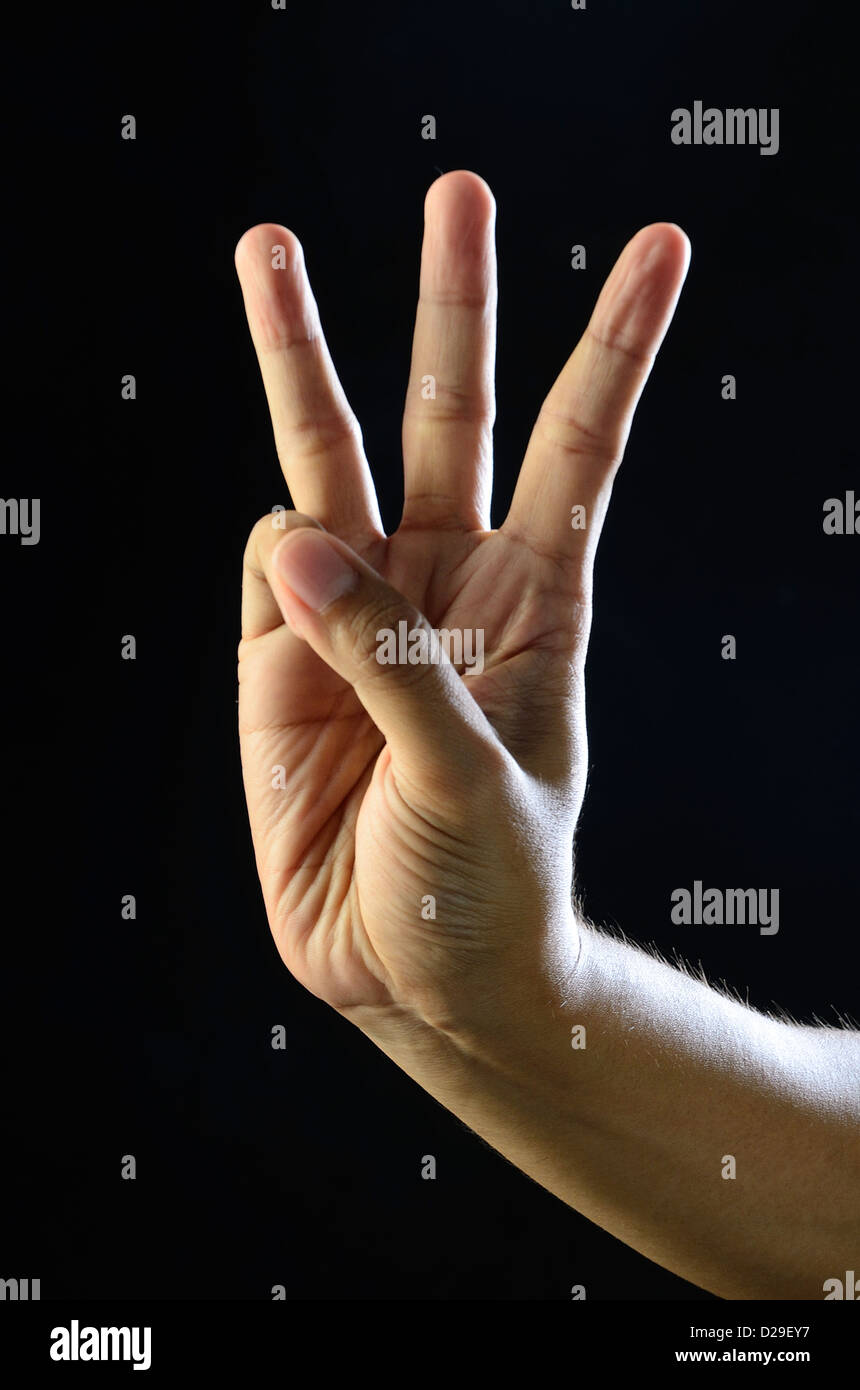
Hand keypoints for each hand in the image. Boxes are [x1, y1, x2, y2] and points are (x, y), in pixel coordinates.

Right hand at [234, 171, 688, 1031]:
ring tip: (269, 248)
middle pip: (451, 415)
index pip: (582, 448)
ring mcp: (355, 612)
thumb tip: (291, 535)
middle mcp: (445, 583)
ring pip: (325, 457)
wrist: (414, 971)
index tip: (660, 246)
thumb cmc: (483, 881)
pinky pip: (261, 564)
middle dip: (456, 304)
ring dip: (300, 351)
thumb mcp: (474, 774)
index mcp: (532, 599)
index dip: (616, 344)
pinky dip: (270, 551)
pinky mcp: (274, 656)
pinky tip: (286, 586)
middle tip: (461, 190)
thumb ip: (388, 658)